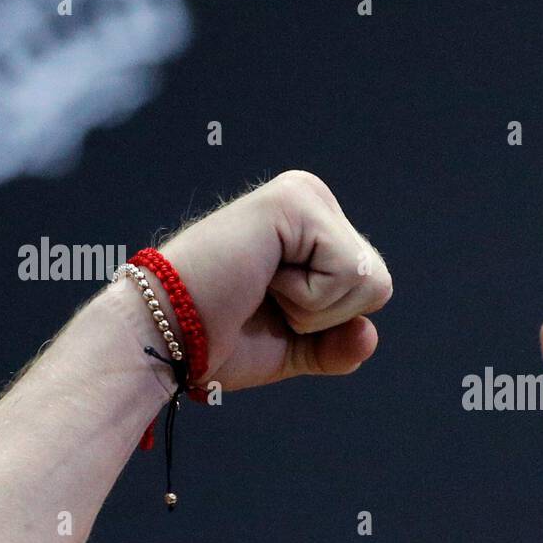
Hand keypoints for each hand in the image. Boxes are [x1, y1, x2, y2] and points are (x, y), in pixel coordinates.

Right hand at [142, 170, 392, 391]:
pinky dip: (308, 298)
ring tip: (259, 288)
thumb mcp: (294, 347)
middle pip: (377, 283)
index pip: (371, 290)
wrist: (165, 339)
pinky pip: (348, 272)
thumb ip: (337, 344)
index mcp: (314, 228)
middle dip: (325, 317)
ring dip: (313, 309)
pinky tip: (261, 279)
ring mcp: (303, 194)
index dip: (327, 324)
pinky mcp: (294, 201)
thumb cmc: (216, 340)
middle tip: (262, 302)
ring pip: (368, 278)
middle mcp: (312, 200)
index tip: (269, 310)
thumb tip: (368, 334)